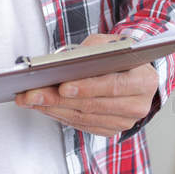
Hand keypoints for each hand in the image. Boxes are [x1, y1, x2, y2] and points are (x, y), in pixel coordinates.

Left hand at [14, 31, 157, 136]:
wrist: (134, 74)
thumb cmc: (121, 56)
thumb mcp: (112, 43)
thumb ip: (93, 48)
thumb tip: (66, 61)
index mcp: (144, 81)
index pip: (113, 86)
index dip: (87, 87)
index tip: (62, 86)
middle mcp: (138, 105)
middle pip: (93, 105)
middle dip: (58, 100)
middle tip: (32, 94)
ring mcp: (125, 121)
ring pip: (83, 118)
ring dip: (53, 109)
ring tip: (30, 99)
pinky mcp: (110, 129)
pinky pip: (81, 125)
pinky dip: (58, 115)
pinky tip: (42, 106)